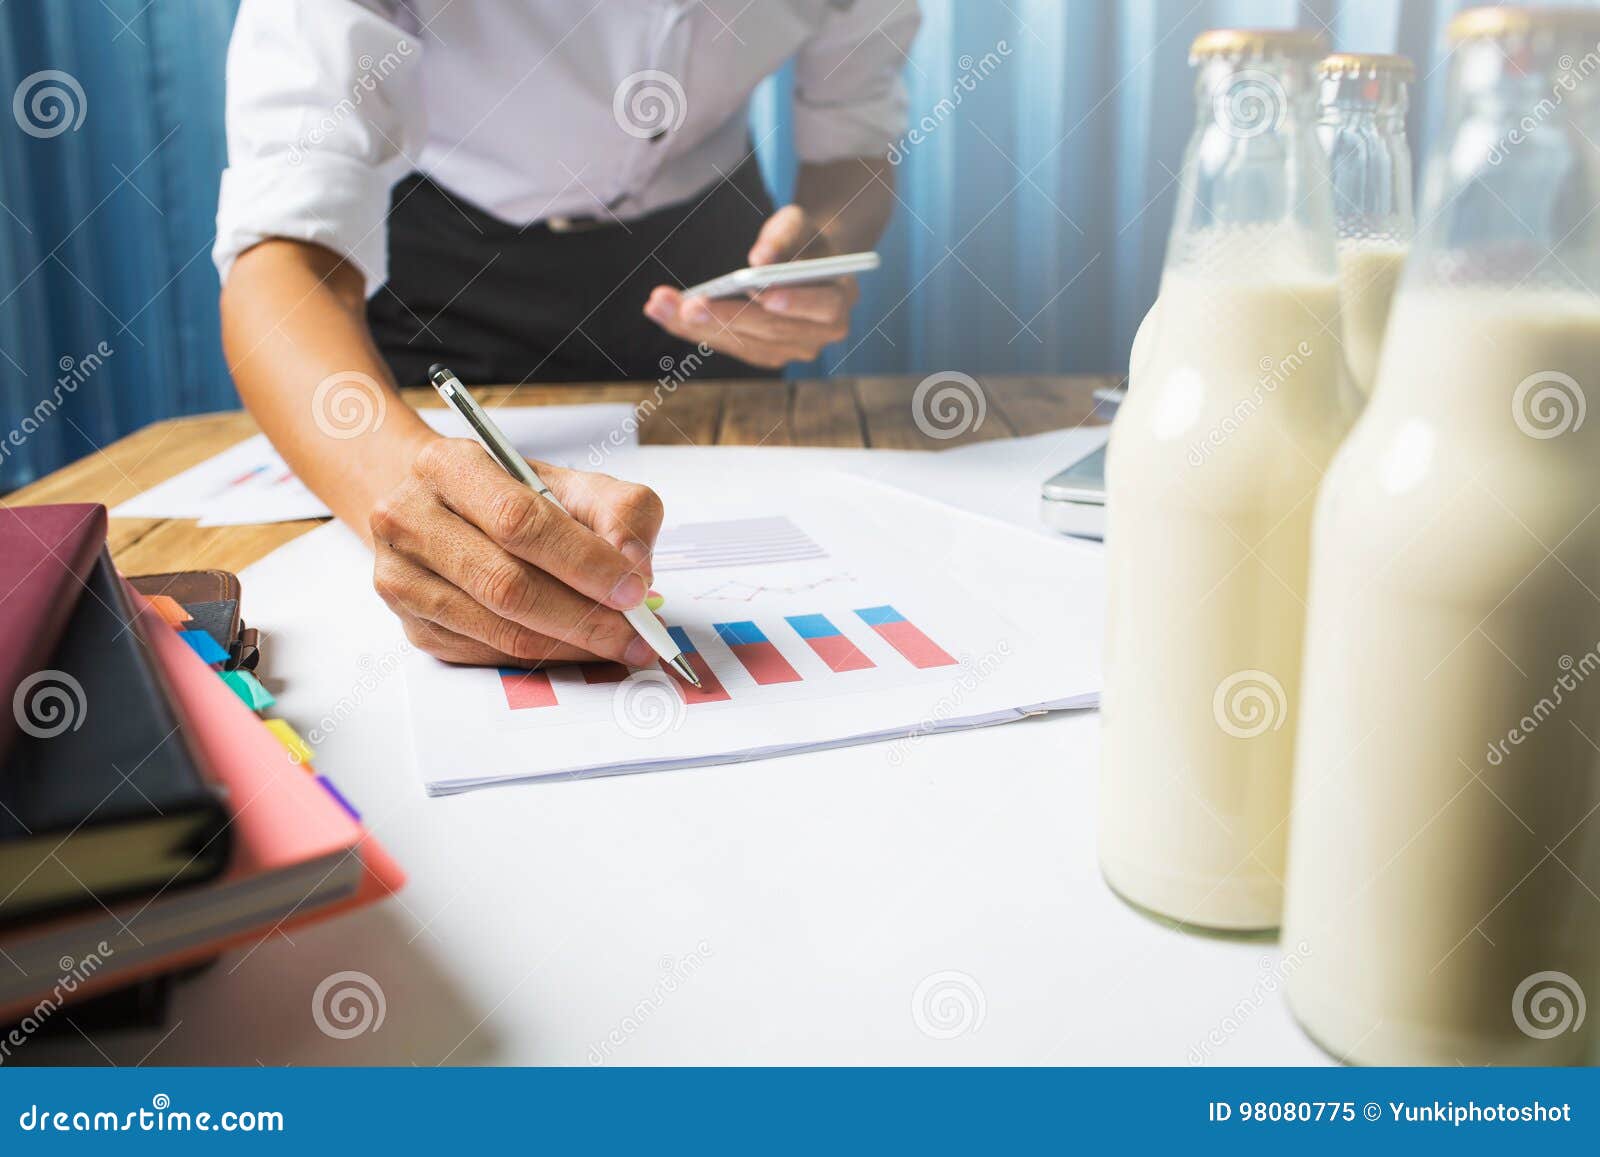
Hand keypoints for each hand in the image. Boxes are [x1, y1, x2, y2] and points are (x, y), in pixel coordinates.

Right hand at [369, 438, 663, 667]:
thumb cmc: (510, 497)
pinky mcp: (413, 626)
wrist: (439, 510)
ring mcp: (402, 578)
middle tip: (634, 634)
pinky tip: (575, 648)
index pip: (519, 521)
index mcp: (449, 466)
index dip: (583, 560)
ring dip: (569, 644)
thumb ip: (617, 509)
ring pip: (498, 628)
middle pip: (506, 584)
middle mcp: (410, 520)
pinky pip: (488, 654)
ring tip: (615, 644)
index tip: (633, 589)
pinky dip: (542, 657)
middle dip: (584, 616)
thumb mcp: (569, 482)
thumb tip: (635, 564)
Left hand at [642, 205, 857, 368]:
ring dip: (698, 327)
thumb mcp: (797, 223)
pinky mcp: (766, 354)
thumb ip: (783, 236)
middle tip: (688, 305)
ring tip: (660, 305)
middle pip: (772, 329)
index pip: (821, 306)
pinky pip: (729, 345)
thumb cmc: (802, 239)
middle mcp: (820, 335)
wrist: (805, 261)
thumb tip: (759, 259)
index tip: (764, 291)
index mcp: (839, 301)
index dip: (794, 302)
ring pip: (744, 343)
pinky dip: (695, 331)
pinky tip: (664, 312)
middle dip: (727, 317)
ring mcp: (792, 350)